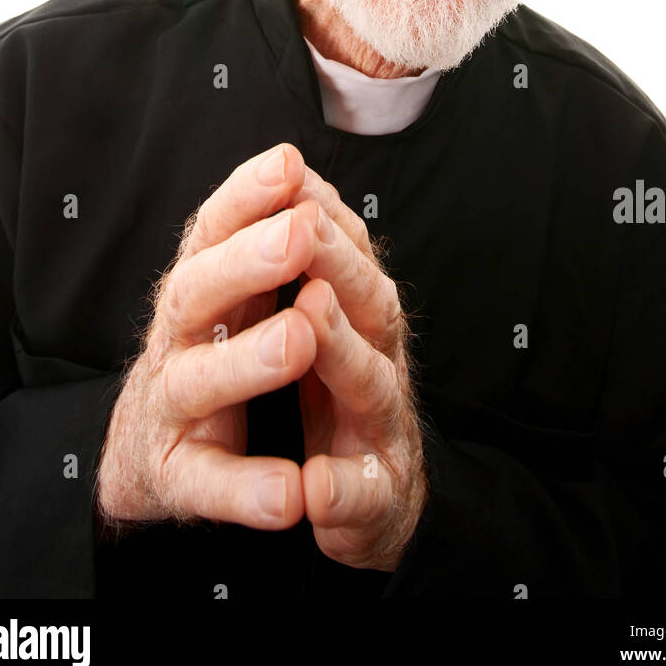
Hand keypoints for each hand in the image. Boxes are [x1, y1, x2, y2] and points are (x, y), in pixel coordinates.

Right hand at [95, 144, 322, 531]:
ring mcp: (172, 409)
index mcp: (199, 289)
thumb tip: (293, 168)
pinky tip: (288, 493)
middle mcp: (176, 340)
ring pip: (199, 382)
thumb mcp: (231, 293)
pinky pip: (209, 484)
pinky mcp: (179, 478)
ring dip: (249, 360)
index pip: (213, 232)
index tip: (288, 165)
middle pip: (195, 294)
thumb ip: (258, 238)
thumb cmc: (210, 354)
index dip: (245, 197)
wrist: (151, 455)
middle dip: (246, 263)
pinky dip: (246, 489)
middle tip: (297, 235)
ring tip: (299, 340)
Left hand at [288, 162, 428, 572]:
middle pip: (370, 305)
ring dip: (340, 355)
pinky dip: (339, 492)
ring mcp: (379, 430)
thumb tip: (286, 165)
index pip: (344, 250)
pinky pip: (361, 497)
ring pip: (370, 387)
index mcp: (353, 313)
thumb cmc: (324, 390)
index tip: (287, 170)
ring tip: (306, 326)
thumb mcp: (308, 318)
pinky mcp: (374, 500)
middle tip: (300, 230)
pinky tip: (311, 489)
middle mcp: (378, 360)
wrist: (353, 500)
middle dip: (335, 265)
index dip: (319, 209)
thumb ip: (306, 256)